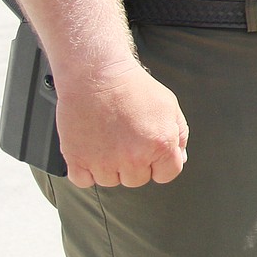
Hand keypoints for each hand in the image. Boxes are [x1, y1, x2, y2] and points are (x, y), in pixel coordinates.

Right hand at [57, 59, 188, 187]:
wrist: (97, 75)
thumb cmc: (133, 87)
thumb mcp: (170, 106)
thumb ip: (179, 136)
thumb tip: (179, 157)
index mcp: (160, 145)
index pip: (167, 174)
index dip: (160, 163)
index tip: (151, 152)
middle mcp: (132, 158)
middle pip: (137, 180)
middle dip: (135, 164)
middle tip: (127, 140)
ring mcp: (103, 161)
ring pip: (110, 181)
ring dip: (110, 167)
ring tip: (108, 141)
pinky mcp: (77, 159)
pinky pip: (83, 181)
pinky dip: (86, 171)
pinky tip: (91, 151)